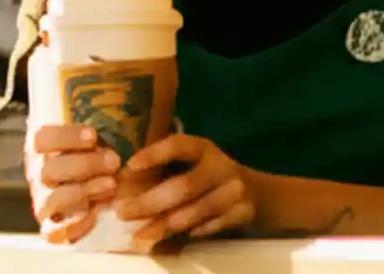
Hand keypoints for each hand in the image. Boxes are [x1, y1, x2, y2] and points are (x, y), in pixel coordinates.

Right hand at [25, 124, 121, 243]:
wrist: (98, 191)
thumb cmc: (99, 156)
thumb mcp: (97, 136)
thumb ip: (100, 123)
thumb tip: (119, 91)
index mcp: (41, 146)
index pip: (40, 138)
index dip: (64, 137)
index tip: (93, 135)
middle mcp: (38, 173)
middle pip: (48, 169)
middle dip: (83, 165)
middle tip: (114, 161)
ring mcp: (43, 201)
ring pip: (51, 199)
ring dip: (82, 191)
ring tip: (111, 185)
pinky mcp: (52, 227)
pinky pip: (53, 231)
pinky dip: (73, 224)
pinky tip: (95, 215)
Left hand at [115, 134, 257, 250]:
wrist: (261, 195)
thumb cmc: (211, 176)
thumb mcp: (194, 163)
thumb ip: (165, 168)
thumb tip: (123, 181)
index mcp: (205, 148)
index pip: (179, 145)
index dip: (155, 154)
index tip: (131, 165)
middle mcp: (221, 167)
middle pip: (183, 187)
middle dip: (150, 202)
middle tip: (122, 212)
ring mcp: (234, 193)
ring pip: (193, 213)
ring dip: (162, 225)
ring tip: (138, 235)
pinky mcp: (241, 216)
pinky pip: (205, 228)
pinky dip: (183, 234)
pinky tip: (164, 238)